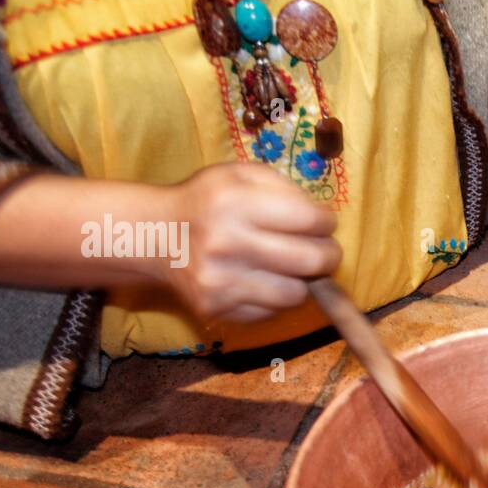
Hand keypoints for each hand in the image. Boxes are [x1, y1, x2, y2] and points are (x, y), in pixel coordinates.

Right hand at [166, 163, 341, 322]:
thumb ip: (285, 188)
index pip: (309, 220)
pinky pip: (271, 312)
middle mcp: (226, 243)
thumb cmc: (209, 201)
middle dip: (328, 255)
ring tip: (292, 267)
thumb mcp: (240, 175)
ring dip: (302, 281)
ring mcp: (221, 281)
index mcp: (234, 202)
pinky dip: (276, 298)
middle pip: (311, 261)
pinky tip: (264, 280)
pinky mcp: (217, 309)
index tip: (323, 224)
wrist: (159, 237)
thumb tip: (323, 220)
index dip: (326, 222)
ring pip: (296, 294)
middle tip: (324, 251)